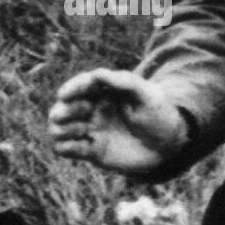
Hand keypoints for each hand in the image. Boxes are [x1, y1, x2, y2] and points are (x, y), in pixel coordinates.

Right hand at [48, 69, 188, 175]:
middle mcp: (92, 110)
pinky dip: (67, 147)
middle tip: (87, 113)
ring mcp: (90, 130)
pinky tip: (86, 145)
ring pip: (57, 128)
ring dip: (62, 129)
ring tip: (84, 131)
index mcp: (103, 92)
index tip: (65, 95)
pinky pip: (65, 149)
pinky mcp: (90, 151)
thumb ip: (124, 82)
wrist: (167, 144)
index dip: (70, 88)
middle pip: (61, 107)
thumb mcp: (147, 94)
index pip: (79, 85)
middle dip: (66, 109)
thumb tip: (96, 74)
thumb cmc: (159, 113)